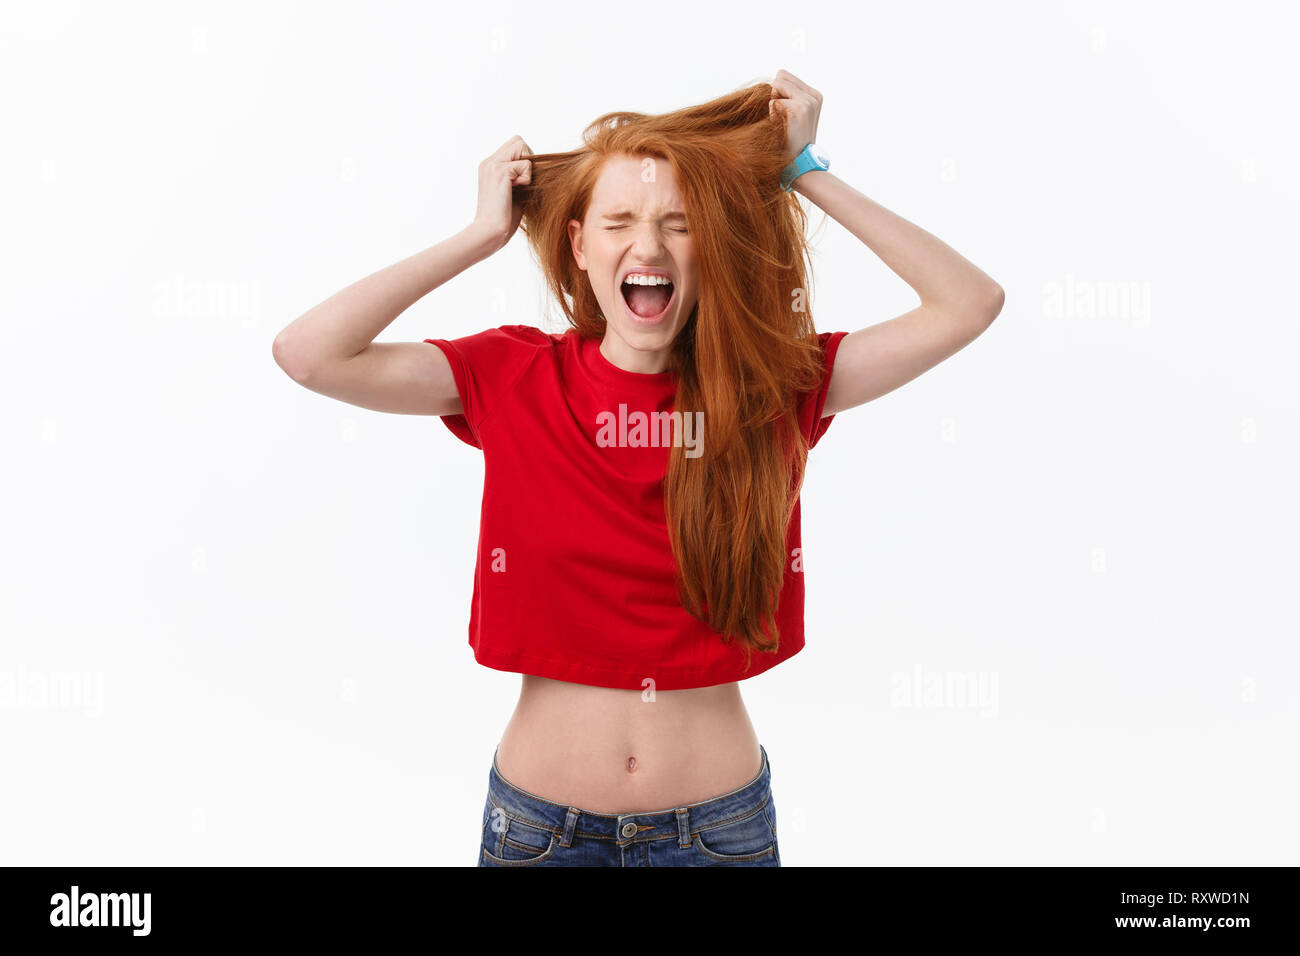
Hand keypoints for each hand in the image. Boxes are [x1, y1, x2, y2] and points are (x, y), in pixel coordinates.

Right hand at [472, 135, 532, 249]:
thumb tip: (540, 168)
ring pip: (522, 146)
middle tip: (522, 182)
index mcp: (490, 166)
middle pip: (519, 141)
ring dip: (527, 167)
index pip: (514, 145)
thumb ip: (521, 177)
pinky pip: (526, 164)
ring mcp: (493, 165)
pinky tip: (515, 192)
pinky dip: (527, 179)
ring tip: (518, 187)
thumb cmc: (504, 219)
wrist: (489, 231)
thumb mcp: (514, 192)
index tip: (522, 182)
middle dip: (528, 159)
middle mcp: (489, 162)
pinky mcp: (499, 172)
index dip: (525, 159)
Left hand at [768, 70, 822, 164]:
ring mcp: (808, 101)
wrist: (800, 162)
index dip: (777, 92)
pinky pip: (773, 102)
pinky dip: (773, 115)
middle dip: (775, 94)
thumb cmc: (791, 139)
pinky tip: (783, 127)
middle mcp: (814, 96)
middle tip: (783, 116)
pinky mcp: (799, 109)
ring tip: (784, 121)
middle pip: (780, 76)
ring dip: (774, 104)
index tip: (785, 112)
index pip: (784, 75)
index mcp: (814, 95)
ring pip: (776, 85)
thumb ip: (789, 95)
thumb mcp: (795, 114)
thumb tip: (774, 80)